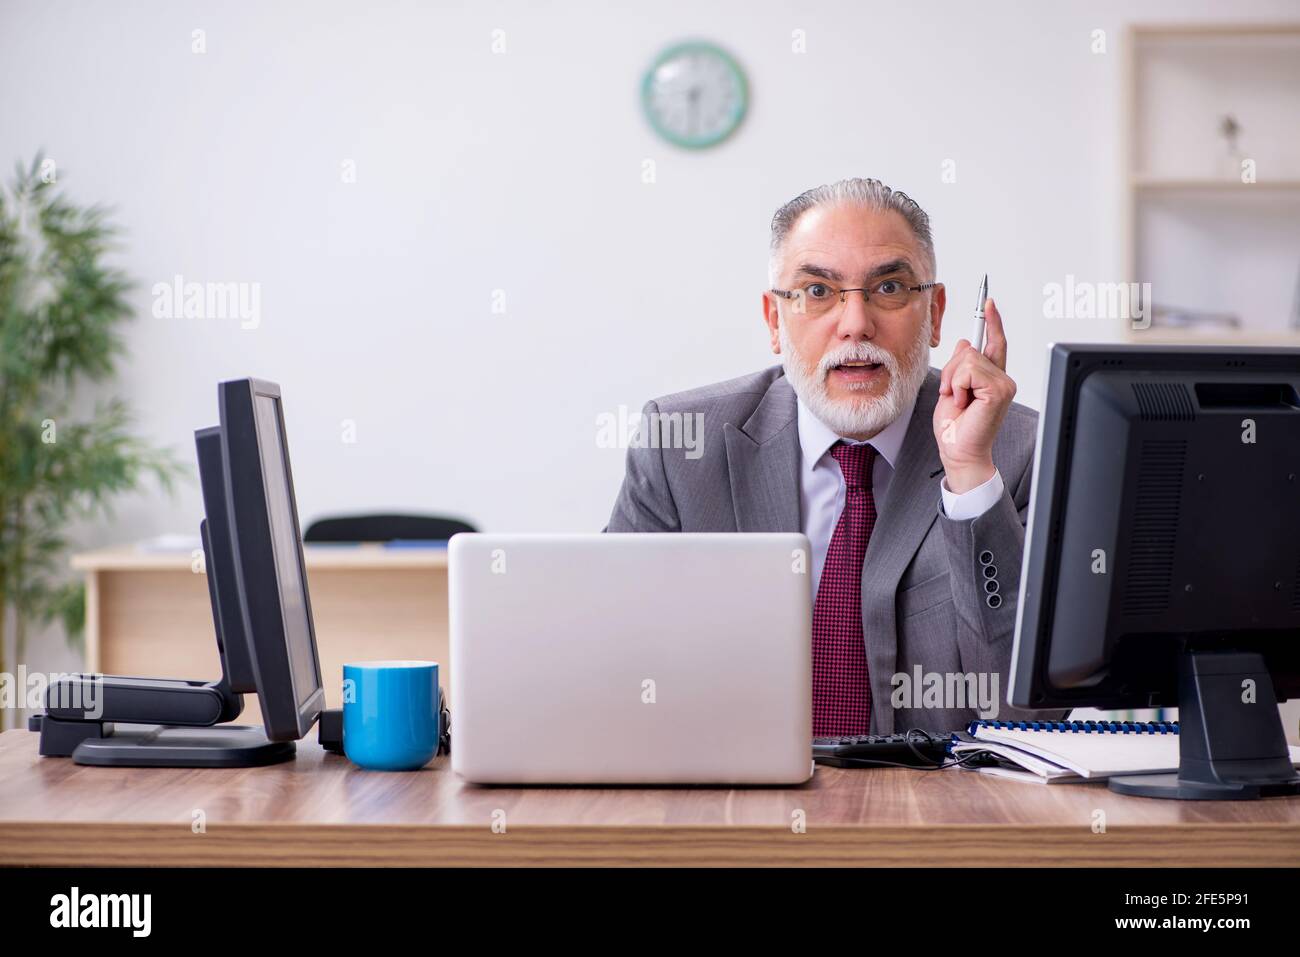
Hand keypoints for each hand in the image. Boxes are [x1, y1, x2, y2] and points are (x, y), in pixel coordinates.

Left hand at [932, 297, 1016, 493]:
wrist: (957, 451)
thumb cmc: (955, 427)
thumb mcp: (950, 389)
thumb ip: (960, 366)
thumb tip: (966, 342)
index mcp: (991, 377)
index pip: (993, 341)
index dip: (991, 320)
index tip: (989, 301)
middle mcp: (1001, 377)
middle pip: (970, 348)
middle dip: (951, 370)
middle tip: (951, 394)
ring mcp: (1003, 383)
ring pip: (967, 358)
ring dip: (952, 379)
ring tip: (958, 400)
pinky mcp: (999, 389)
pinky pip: (969, 370)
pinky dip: (958, 385)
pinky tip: (963, 402)